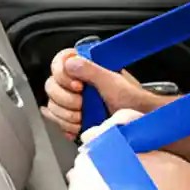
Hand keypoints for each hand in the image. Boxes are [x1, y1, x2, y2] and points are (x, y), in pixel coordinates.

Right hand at [42, 47, 161, 140]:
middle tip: (82, 104)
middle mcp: (77, 82)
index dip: (63, 75)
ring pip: (52, 105)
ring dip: (66, 115)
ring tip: (83, 117)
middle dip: (66, 99)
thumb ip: (91, 70)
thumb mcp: (112, 82)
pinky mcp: (73, 118)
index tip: (78, 86)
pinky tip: (78, 127)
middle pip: (51, 86)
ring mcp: (73, 100)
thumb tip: (70, 62)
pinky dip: (66, 126)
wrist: (138, 122)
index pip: (59, 63)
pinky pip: (57, 121)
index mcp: (86, 67)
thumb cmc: (132, 100)